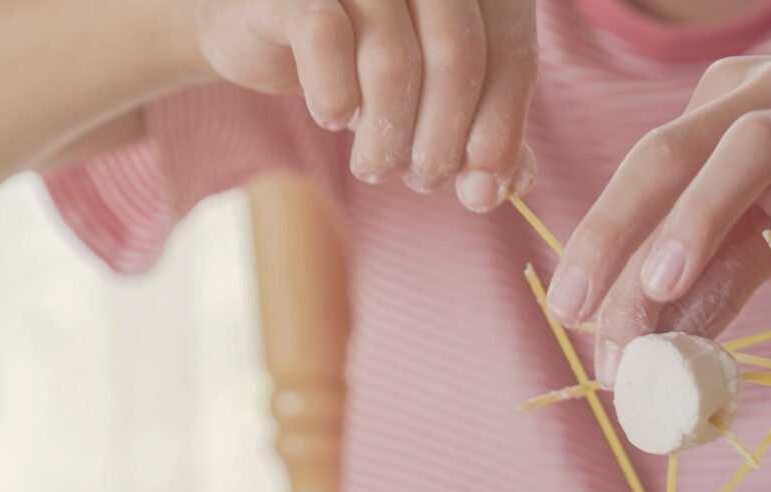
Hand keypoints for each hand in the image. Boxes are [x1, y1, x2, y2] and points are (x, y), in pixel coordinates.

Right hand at [194, 0, 537, 204]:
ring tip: (377, 166)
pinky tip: (334, 116)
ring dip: (389, 137)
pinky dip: (334, 97)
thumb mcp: (432, 95)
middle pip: (459, 56)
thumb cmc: (360, 59)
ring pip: (394, 61)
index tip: (485, 188)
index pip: (510, 50)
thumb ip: (481, 129)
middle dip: (444, 141)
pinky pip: (326, 40)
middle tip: (424, 181)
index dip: (502, 129)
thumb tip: (508, 186)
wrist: (260, 24)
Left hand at [550, 53, 770, 350]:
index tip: (569, 313)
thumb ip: (720, 273)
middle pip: (677, 149)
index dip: (602, 240)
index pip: (649, 172)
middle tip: (588, 306)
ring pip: (758, 146)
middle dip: (622, 228)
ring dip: (704, 212)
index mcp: (729, 106)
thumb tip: (649, 346)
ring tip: (668, 280)